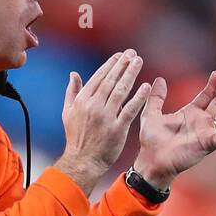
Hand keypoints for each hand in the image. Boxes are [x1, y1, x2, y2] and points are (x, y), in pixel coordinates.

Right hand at [57, 49, 150, 195]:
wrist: (82, 161)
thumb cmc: (76, 138)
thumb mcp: (68, 113)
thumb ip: (72, 92)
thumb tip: (73, 74)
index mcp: (83, 101)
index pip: (99, 77)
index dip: (110, 65)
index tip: (120, 55)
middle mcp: (94, 106)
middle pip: (111, 81)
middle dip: (122, 65)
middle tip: (132, 53)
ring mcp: (106, 117)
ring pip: (121, 91)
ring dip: (131, 74)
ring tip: (139, 62)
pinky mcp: (117, 129)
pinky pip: (130, 110)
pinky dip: (139, 97)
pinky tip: (146, 87)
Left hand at [134, 71, 215, 190]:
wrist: (150, 160)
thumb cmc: (152, 141)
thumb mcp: (151, 114)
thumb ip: (156, 97)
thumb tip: (159, 79)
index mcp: (191, 113)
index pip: (208, 96)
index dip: (214, 85)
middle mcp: (201, 122)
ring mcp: (206, 133)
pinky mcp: (207, 145)